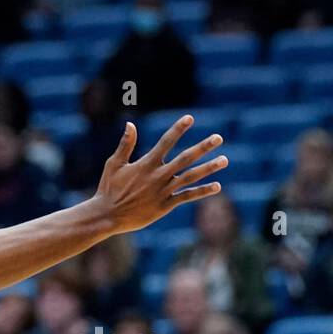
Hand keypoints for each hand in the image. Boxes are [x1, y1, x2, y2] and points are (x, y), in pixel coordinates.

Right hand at [92, 115, 226, 234]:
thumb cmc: (108, 188)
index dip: (178, 129)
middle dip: (203, 147)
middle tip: (218, 137)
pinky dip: (202, 191)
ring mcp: (163, 191)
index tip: (190, 118)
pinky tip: (217, 186)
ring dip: (209, 168)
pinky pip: (187, 197)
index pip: (165, 142)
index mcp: (146, 164)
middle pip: (185, 158)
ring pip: (191, 177)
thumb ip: (125, 144)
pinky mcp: (165, 205)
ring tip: (225, 160)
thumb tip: (130, 124)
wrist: (107, 215)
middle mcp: (158, 176)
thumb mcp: (114, 164)